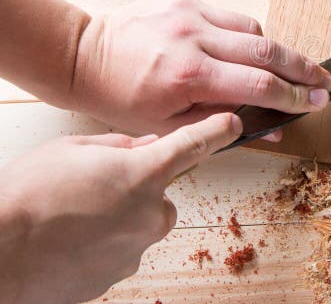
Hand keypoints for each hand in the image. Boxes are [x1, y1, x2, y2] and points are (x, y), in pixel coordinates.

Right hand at [0, 113, 241, 303]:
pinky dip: (101, 245)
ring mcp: (135, 250)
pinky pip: (118, 252)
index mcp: (143, 174)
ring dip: (118, 221)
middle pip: (161, 198)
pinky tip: (68, 241)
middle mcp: (150, 214)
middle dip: (139, 192)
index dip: (216, 132)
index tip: (233, 124)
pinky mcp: (116, 276)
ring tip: (72, 218)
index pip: (193, 146)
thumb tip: (139, 148)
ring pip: (138, 227)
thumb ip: (115, 148)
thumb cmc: (26, 195)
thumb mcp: (70, 150)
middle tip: (94, 191)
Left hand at [69, 0, 330, 135]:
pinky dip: (238, 34)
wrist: (83, 57)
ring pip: (252, 28)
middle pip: (267, 49)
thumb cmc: (123, 98)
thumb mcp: (171, 125)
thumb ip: (225, 124)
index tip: (317, 101)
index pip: (259, 84)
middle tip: (323, 79)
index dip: (294, 95)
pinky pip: (227, 15)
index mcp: (188, 75)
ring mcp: (188, 10)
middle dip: (302, 67)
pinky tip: (232, 50)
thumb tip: (274, 128)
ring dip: (271, 50)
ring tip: (280, 69)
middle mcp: (192, 36)